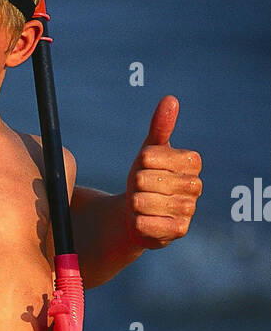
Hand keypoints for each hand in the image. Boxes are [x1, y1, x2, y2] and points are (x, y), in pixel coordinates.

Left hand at [125, 97, 201, 248]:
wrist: (138, 215)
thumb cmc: (145, 178)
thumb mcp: (149, 152)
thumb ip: (160, 127)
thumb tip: (170, 99)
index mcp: (192, 161)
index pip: (151, 156)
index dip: (140, 163)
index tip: (145, 168)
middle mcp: (195, 185)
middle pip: (145, 179)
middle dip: (135, 185)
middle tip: (142, 190)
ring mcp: (189, 209)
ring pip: (143, 201)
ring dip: (135, 203)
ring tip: (141, 204)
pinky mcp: (179, 230)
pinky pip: (147, 223)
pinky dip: (137, 221)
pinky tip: (142, 220)